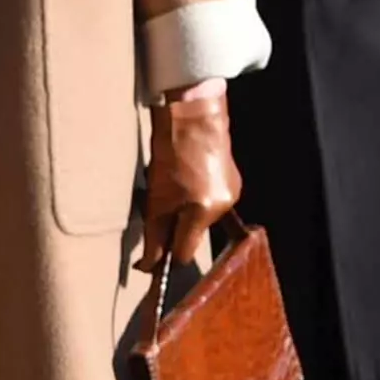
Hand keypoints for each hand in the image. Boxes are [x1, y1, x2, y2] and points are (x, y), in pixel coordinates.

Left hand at [142, 83, 239, 272]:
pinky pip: (210, 202)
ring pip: (201, 219)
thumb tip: (149, 265)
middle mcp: (222, 206)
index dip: (164, 257)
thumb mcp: (155, 196)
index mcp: (202, 211)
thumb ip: (154, 234)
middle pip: (193, 236)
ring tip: (171, 187)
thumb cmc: (170, 150)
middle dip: (174, 229)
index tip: (147, 260)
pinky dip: (195, 199)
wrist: (194, 114)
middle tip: (157, 208)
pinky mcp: (233, 182)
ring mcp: (231, 193)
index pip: (184, 254)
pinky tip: (185, 178)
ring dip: (184, 212)